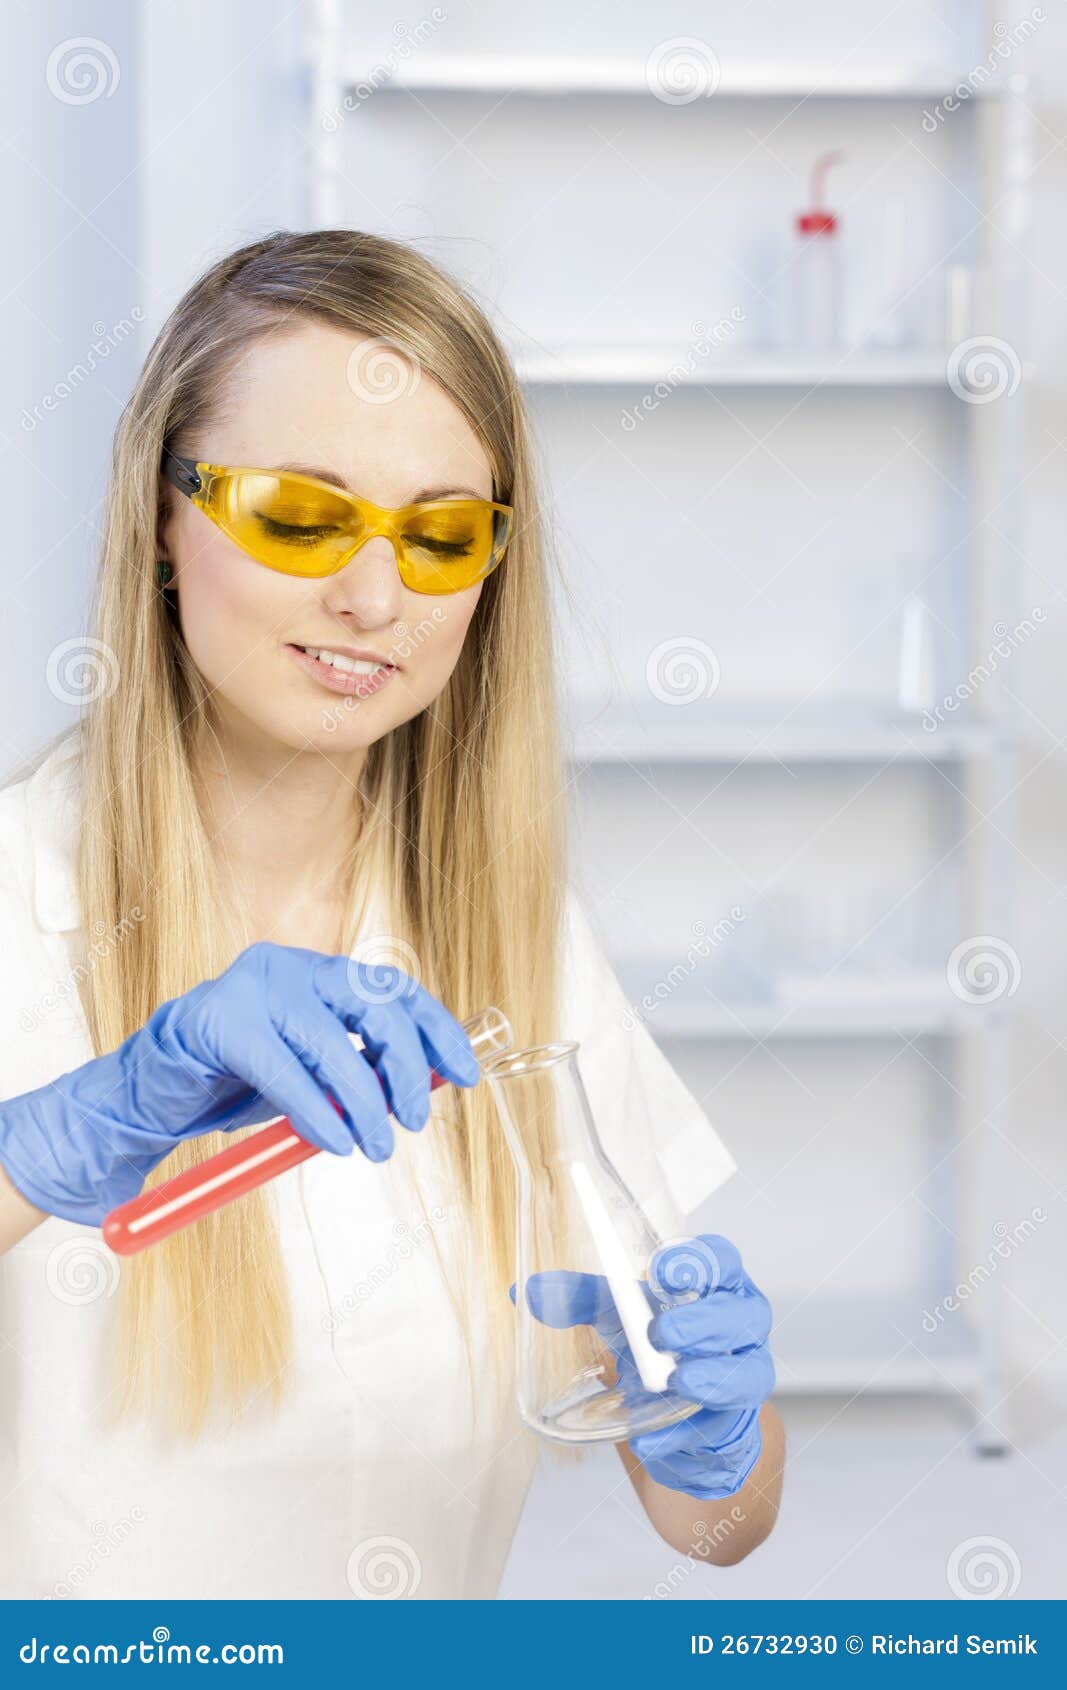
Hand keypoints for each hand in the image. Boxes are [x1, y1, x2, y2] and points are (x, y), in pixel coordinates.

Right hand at [0, 941, 480, 1225]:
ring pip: (330, 1040)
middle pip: (373, 1002)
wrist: (150, 1096)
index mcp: (318, 973)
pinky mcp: (217, 1020)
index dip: (436, 1029)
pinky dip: (314, 1110)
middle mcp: (289, 966)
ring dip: (362, 1100)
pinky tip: (333, 1140)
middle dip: (406, 1063)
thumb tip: (420, 1089)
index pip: (393, 990)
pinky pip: (282, 1069)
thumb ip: (360, 1071)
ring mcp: (250, 986)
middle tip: (415, 1119)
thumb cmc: (237, 1083)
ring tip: (376, 1144)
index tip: (466, 1075)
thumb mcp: (314, 1075)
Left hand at [522, 1233, 773, 1499]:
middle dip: (702, 1323)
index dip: (700, 1263)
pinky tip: (651, 1440)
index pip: (722, 1261)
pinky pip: (719, 1427)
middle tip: (661, 1334)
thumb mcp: (617, 1316)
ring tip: (674, 1382)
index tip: (661, 1272)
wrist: (675, 1412)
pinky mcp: (735, 1422)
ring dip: (709, 1378)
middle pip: (742, 1314)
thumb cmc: (656, 1344)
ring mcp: (744, 1374)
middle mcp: (739, 1326)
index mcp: (714, 1285)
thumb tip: (527, 1291)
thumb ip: (579, 1299)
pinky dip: (683, 1435)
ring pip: (747, 1372)